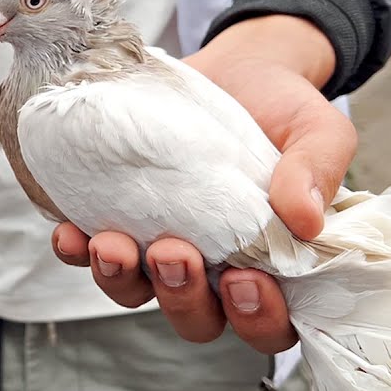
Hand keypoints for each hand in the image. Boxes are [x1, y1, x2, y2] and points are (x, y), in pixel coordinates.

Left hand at [53, 15, 356, 352]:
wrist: (238, 66)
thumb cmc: (284, 109)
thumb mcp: (317, 131)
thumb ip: (318, 170)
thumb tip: (305, 220)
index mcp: (271, 266)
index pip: (269, 324)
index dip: (257, 320)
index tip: (244, 280)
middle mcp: (212, 270)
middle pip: (196, 319)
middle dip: (181, 299)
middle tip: (172, 253)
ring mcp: (160, 247)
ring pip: (136, 293)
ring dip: (121, 281)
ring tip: (113, 245)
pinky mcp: (119, 217)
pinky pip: (87, 253)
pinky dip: (76, 251)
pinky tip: (71, 233)